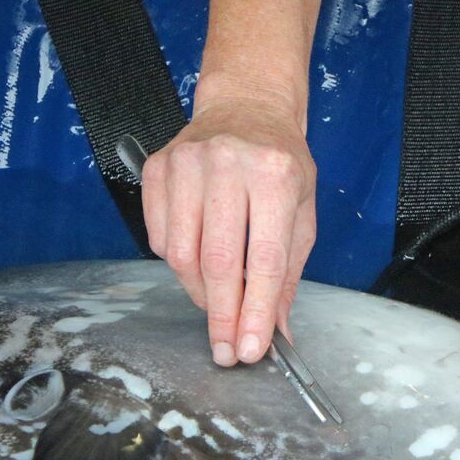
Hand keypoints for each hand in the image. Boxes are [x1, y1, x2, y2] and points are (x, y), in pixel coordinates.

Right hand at [142, 97, 316, 365]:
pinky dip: (177, 265)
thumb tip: (277, 328)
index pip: (264, 258)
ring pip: (181, 254)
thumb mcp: (302, 212)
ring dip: (199, 294)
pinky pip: (158, 237)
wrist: (247, 107)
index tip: (252, 349)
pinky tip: (197, 267)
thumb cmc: (281, 164)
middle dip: (222, 316)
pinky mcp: (157, 168)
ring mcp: (187, 163)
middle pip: (217, 261)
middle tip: (226, 351)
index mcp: (275, 175)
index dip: (257, 310)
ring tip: (217, 307)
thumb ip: (289, 272)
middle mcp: (228, 165)